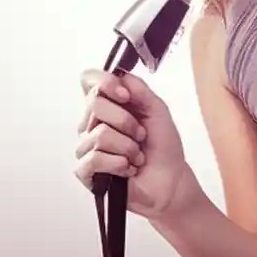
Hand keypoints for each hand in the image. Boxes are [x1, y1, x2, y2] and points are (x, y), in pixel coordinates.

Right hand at [75, 68, 197, 220]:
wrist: (170, 181)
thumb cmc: (162, 147)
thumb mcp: (157, 110)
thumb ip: (139, 89)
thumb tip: (119, 75)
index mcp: (107, 105)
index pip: (88, 80)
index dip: (104, 82)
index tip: (125, 96)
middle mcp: (92, 123)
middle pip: (95, 105)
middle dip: (126, 121)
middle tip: (140, 135)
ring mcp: (86, 147)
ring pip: (99, 134)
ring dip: (127, 147)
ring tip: (136, 156)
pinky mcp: (86, 171)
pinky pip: (95, 159)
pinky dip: (119, 164)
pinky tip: (127, 169)